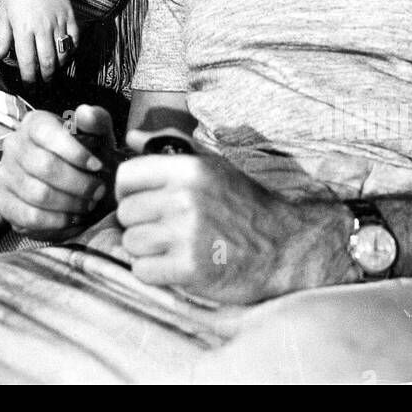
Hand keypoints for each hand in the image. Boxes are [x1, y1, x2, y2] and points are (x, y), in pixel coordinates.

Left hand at [0, 0, 77, 83]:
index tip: (29, 85)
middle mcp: (42, 28)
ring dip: (58, 67)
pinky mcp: (71, 15)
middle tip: (43, 84)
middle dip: (45, 78)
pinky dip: (72, 51)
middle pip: (47, 63)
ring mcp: (59, 22)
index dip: (29, 78)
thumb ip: (3, 37)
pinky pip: (75, 40)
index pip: (27, 62)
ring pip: (63, 54)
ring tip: (53, 71)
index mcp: (23, 28)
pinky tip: (65, 55)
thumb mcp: (3, 12)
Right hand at [0, 106, 113, 238]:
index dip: (75, 152)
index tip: (98, 166)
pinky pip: (29, 216)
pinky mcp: (3, 203)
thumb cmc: (88, 157)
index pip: (48, 134)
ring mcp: (4, 174)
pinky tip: (72, 218)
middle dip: (79, 183)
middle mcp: (13, 145)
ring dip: (70, 204)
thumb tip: (84, 112)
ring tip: (88, 205)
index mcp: (34, 123)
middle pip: (45, 166)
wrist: (76, 186)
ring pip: (38, 194)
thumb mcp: (98, 136)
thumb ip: (97, 121)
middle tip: (98, 191)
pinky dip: (56, 221)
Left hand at [115, 131, 355, 302]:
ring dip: (146, 250)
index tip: (141, 204)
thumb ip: (171, 154)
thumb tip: (130, 138)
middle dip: (139, 224)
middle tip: (163, 231)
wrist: (286, 247)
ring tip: (172, 249)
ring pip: (131, 243)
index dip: (127, 193)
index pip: (126, 176)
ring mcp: (187, 234)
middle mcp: (184, 198)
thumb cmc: (246, 206)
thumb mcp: (214, 168)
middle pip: (126, 213)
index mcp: (188, 169)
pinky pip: (143, 270)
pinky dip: (154, 273)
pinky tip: (176, 267)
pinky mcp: (190, 268)